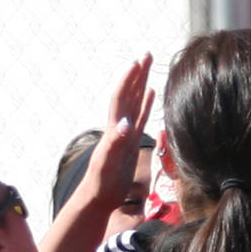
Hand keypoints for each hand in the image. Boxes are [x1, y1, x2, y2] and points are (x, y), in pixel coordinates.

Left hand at [78, 55, 156, 213]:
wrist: (99, 196)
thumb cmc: (101, 182)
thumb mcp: (107, 162)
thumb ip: (116, 143)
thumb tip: (126, 124)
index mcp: (114, 128)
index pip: (121, 98)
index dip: (128, 80)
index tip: (137, 63)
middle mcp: (120, 126)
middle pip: (129, 94)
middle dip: (138, 74)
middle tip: (148, 54)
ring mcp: (127, 133)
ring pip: (136, 101)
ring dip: (142, 83)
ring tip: (148, 66)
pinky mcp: (133, 142)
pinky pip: (142, 117)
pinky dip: (146, 103)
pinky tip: (151, 93)